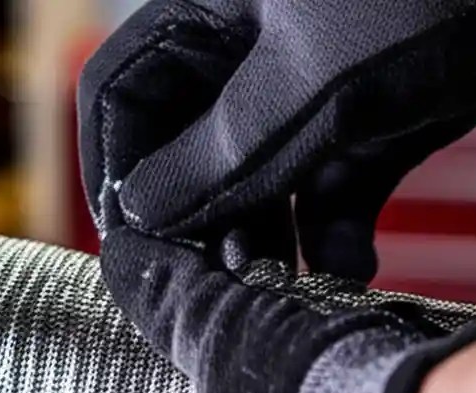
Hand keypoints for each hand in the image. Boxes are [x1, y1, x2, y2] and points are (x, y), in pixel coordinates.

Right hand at [79, 0, 475, 278]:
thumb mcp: (304, 78)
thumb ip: (220, 152)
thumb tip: (143, 214)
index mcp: (205, 17)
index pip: (120, 97)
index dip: (113, 170)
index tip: (128, 241)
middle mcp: (244, 60)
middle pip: (184, 153)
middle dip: (195, 221)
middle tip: (208, 277)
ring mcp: (304, 99)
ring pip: (252, 187)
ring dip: (260, 243)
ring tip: (274, 284)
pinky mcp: (362, 134)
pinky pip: (323, 198)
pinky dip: (329, 239)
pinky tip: (344, 271)